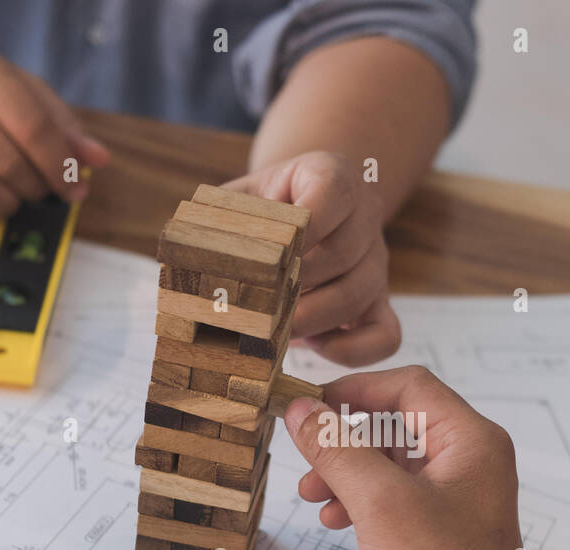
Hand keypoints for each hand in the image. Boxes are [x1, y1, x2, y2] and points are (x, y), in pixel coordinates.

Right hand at [0, 32, 108, 222]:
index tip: (73, 189)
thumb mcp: (18, 91)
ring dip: (7, 206)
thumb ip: (61, 125)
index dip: (60, 168)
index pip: (33, 130)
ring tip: (9, 194)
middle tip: (37, 190)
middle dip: (35, 189)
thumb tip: (97, 160)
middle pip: (9, 167)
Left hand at [222, 152, 400, 365]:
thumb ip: (219, 215)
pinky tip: (313, 348)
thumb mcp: (240, 198)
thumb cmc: (263, 210)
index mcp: (334, 177)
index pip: (334, 193)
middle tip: (255, 310)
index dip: (305, 225)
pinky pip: (386, 335)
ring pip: (357, 296)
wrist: (303, 210)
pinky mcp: (381, 303)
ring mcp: (377, 263)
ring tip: (271, 333)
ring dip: (309, 320)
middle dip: (295, 287)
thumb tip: (183, 246)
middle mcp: (366, 218)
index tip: (273, 253)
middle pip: (342, 255)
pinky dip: (352, 351)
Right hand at [283, 367, 535, 549]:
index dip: (357, 390)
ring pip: (393, 464)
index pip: (410, 386)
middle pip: (398, 425)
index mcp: (472, 439)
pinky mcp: (447, 529)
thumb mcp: (378, 499)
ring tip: (312, 495)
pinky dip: (363, 501)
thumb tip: (301, 411)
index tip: (313, 405)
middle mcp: (473, 461)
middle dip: (346, 440)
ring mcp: (462, 496)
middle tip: (307, 454)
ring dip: (348, 472)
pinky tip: (335, 519)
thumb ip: (336, 447)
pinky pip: (398, 497)